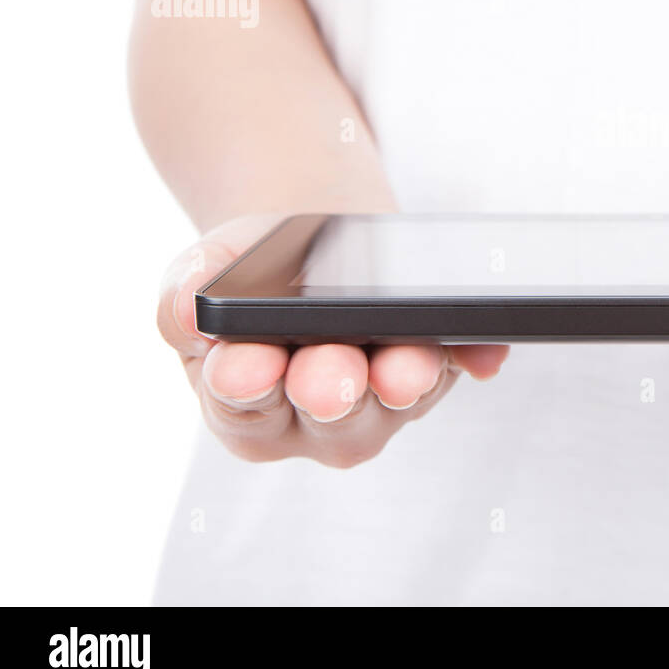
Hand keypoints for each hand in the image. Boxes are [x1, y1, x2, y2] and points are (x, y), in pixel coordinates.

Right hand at [158, 215, 509, 466]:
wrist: (306, 248)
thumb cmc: (246, 274)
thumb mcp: (203, 272)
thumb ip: (183, 295)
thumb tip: (187, 305)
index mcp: (251, 409)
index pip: (245, 410)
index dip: (244, 389)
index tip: (243, 366)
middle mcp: (321, 418)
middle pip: (332, 420)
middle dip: (332, 393)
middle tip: (330, 375)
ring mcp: (384, 397)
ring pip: (396, 400)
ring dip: (405, 381)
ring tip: (406, 365)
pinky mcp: (436, 365)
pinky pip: (459, 364)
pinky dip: (474, 356)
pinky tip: (485, 349)